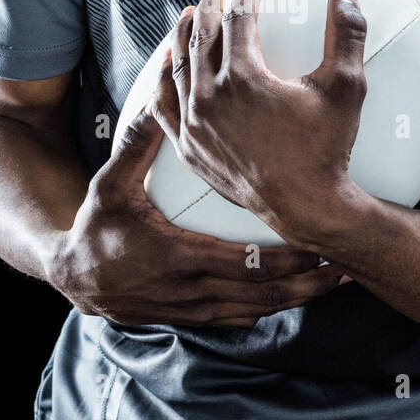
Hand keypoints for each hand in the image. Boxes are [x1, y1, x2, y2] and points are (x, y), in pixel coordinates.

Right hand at [53, 106, 343, 326]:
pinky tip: (298, 298)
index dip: (286, 259)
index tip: (319, 246)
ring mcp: (193, 310)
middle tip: (346, 270)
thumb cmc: (95, 227)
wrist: (74, 276)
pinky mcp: (192, 318)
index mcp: (178, 256)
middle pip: (263, 295)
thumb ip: (137, 146)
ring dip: (298, 300)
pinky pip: (240, 319)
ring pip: (257, 311)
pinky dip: (271, 309)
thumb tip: (158, 100)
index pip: (245, 263)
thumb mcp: (109, 185)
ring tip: (334, 284)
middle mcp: (191, 290)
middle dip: (308, 285)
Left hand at [149, 0, 368, 242]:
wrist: (307, 206)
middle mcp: (210, 98)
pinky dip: (163, 81)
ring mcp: (194, 125)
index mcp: (244, 78)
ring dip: (182, 36)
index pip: (237, 20)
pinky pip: (164, 106)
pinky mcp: (188, 148)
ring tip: (187, 17)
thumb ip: (346, 34)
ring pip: (178, 67)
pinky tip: (168, 66)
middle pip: (201, 37)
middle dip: (207, 7)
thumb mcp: (346, 87)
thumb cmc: (327, 147)